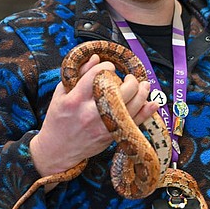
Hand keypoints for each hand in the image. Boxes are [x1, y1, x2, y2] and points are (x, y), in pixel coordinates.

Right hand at [30, 54, 156, 180]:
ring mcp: (102, 126)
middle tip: (128, 78)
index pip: (96, 75)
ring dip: (141, 93)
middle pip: (118, 90)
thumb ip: (79, 75)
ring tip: (143, 86)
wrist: (57, 150)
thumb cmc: (58, 120)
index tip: (108, 67)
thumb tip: (95, 58)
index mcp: (75, 100)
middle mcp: (90, 113)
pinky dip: (146, 112)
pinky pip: (133, 122)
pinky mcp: (111, 136)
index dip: (106, 66)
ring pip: (130, 106)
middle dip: (128, 80)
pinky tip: (152, 103)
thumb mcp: (61, 94)